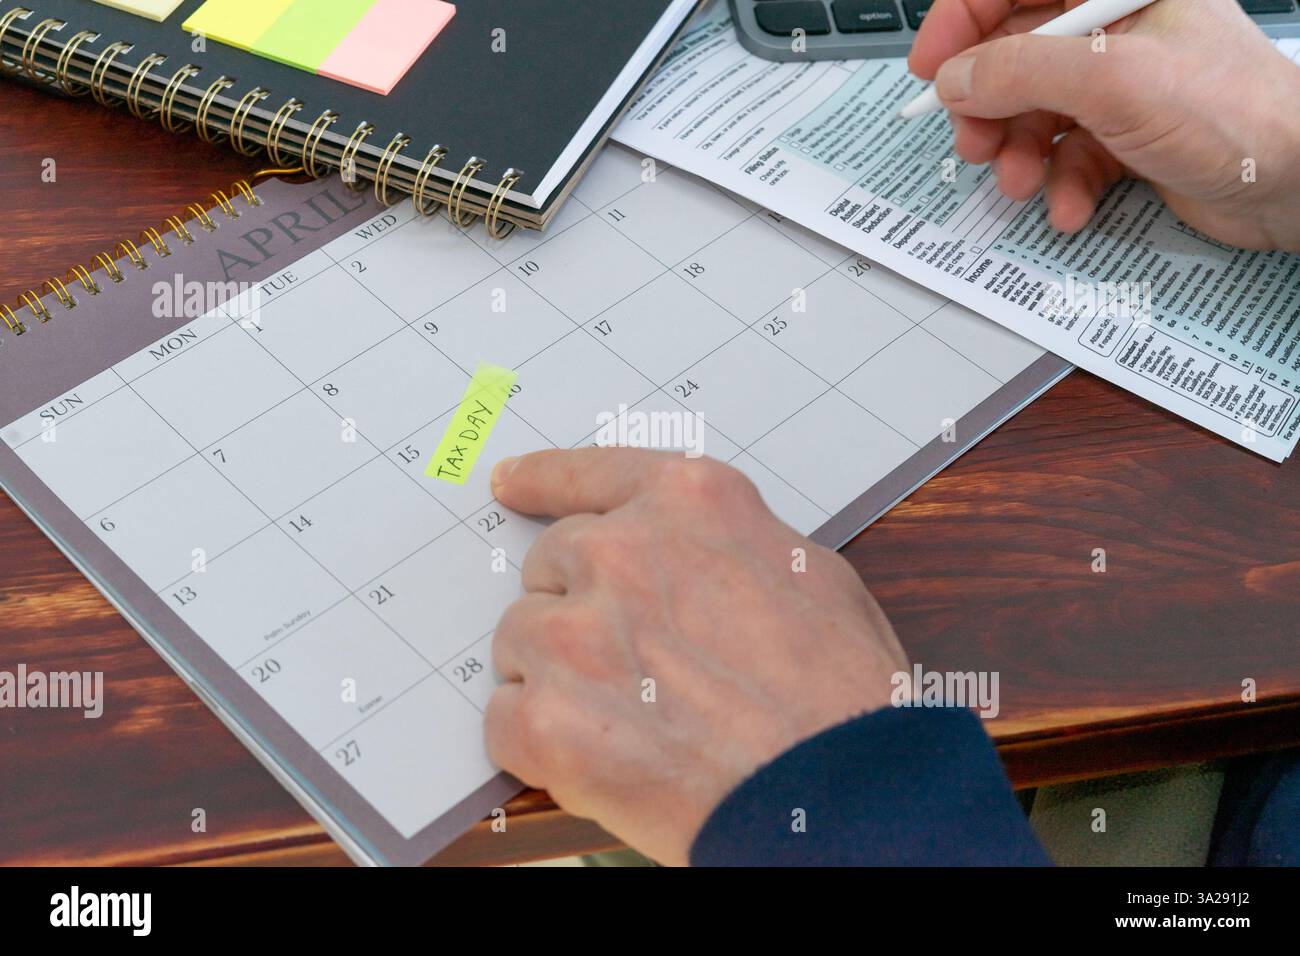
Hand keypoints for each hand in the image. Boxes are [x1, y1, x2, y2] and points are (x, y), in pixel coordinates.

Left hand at [483, 448, 907, 865]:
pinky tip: (601, 761)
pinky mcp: (548, 718)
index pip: (589, 474)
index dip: (542, 480)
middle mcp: (620, 553)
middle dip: (577, 608)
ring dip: (557, 678)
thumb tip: (688, 559)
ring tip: (629, 721)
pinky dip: (541, 745)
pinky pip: (505, 718)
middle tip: (630, 662)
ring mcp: (576, 634)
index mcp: (688, 505)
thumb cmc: (844, 693)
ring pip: (521, 641)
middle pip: (549, 567)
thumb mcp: (808, 572)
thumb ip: (725, 546)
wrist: (842, 791)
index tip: (510, 483)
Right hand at [909, 0, 1299, 249]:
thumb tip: (955, 79)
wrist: (1294, 184)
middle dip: (988, 107)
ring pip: (1034, 113)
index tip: (931, 69)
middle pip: (1015, 56)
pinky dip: (1060, 184)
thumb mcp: (1111, 80)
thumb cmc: (1233, 112)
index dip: (962, 22)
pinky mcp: (1128, 135)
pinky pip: (1067, 155)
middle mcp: (1116, 28)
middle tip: (974, 143)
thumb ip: (1020, 72)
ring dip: (1020, 155)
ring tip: (1021, 183)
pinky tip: (1071, 204)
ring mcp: (1122, 83)